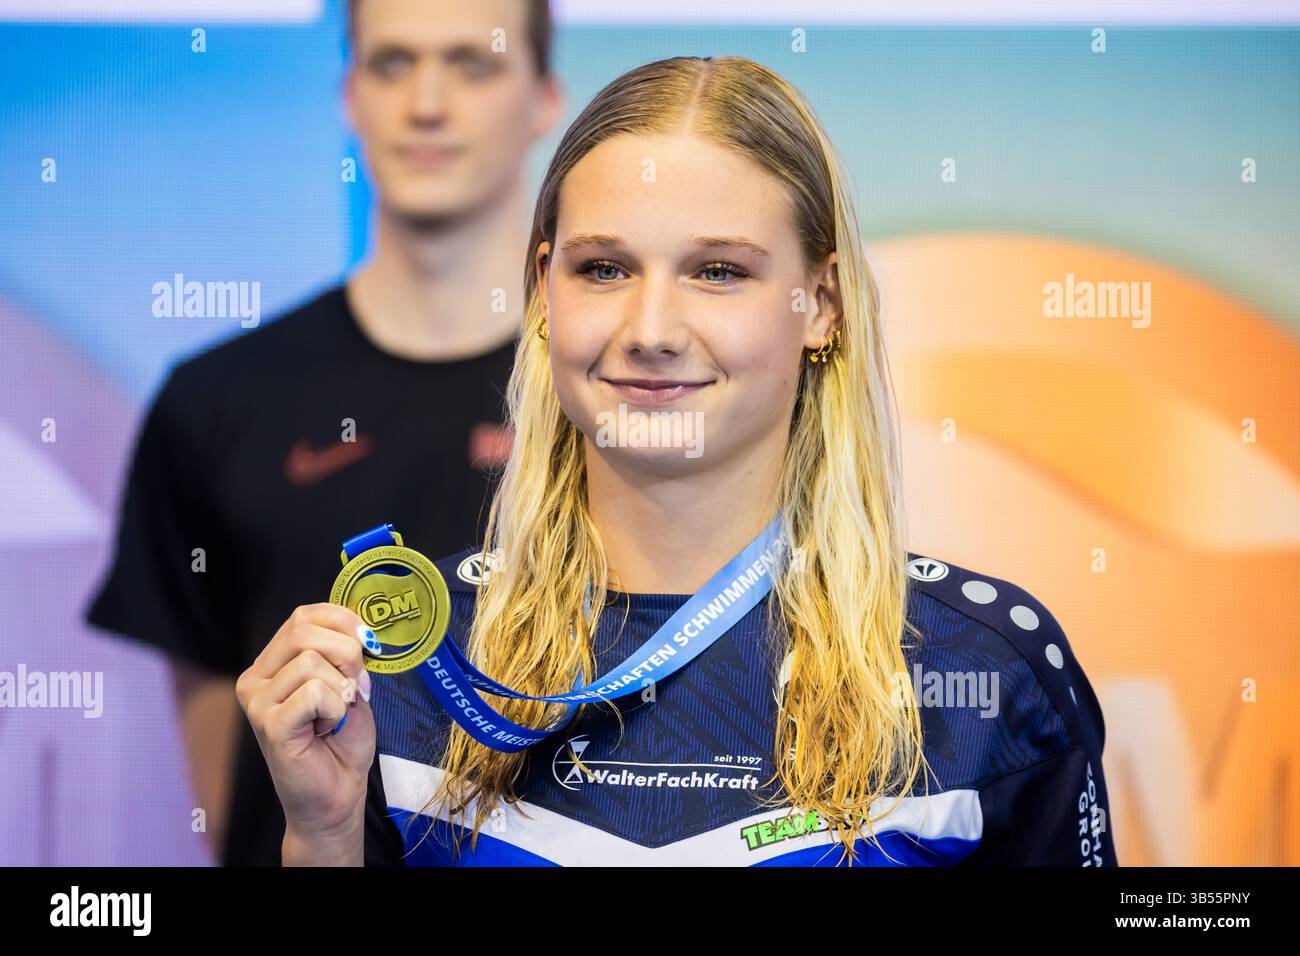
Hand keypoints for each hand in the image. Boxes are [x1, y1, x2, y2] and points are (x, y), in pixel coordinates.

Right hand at [236, 603, 374, 859]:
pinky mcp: (268, 725)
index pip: (303, 614)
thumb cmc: (342, 741)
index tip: (366, 645)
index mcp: (271, 663)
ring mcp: (257, 702)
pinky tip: (328, 728)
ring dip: (340, 688)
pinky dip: (335, 709)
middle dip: (346, 652)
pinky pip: (313, 693)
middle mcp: (255, 679)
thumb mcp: (347, 683)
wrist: (337, 794)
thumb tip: (360, 627)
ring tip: (336, 715)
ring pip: (310, 662)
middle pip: (303, 630)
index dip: (343, 621)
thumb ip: (345, 652)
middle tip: (355, 684)